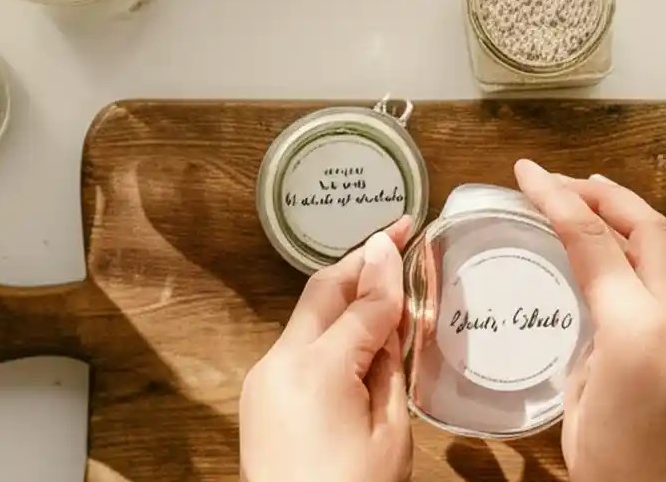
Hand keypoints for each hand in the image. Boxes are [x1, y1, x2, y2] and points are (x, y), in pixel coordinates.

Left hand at [240, 217, 413, 481]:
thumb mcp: (389, 430)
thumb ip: (388, 360)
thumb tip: (391, 311)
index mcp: (316, 370)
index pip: (363, 303)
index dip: (388, 269)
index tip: (405, 235)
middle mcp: (279, 363)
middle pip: (322, 292)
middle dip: (359, 261)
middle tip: (395, 235)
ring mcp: (263, 378)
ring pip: (308, 316)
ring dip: (345, 295)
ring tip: (388, 288)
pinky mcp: (260, 394)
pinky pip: (298, 345)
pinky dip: (329, 329)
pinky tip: (361, 335)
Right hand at [514, 160, 665, 481]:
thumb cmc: (612, 468)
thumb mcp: (577, 395)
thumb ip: (590, 335)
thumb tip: (599, 304)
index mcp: (635, 331)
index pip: (592, 239)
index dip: (555, 197)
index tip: (528, 174)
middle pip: (645, 225)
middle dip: (602, 192)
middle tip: (561, 183)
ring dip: (632, 217)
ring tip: (594, 202)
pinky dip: (654, 252)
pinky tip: (629, 254)